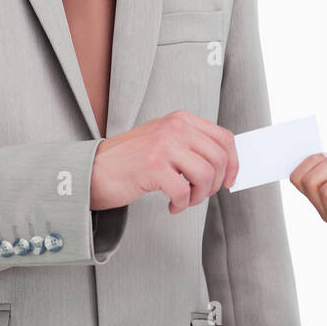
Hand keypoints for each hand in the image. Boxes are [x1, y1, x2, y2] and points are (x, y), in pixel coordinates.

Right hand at [90, 110, 237, 212]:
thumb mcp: (165, 141)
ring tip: (185, 200)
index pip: (224, 138)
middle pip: (220, 158)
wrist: (92, 169)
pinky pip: (184, 191)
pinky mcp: (153, 166)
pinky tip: (172, 206)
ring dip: (199, 196)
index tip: (229, 181)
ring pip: (206, 175)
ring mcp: (164, 145)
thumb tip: (226, 165)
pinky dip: (182, 205)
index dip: (233, 163)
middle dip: (216, 183)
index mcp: (181, 120)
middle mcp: (175, 127)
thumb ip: (192, 145)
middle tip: (201, 194)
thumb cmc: (130, 160)